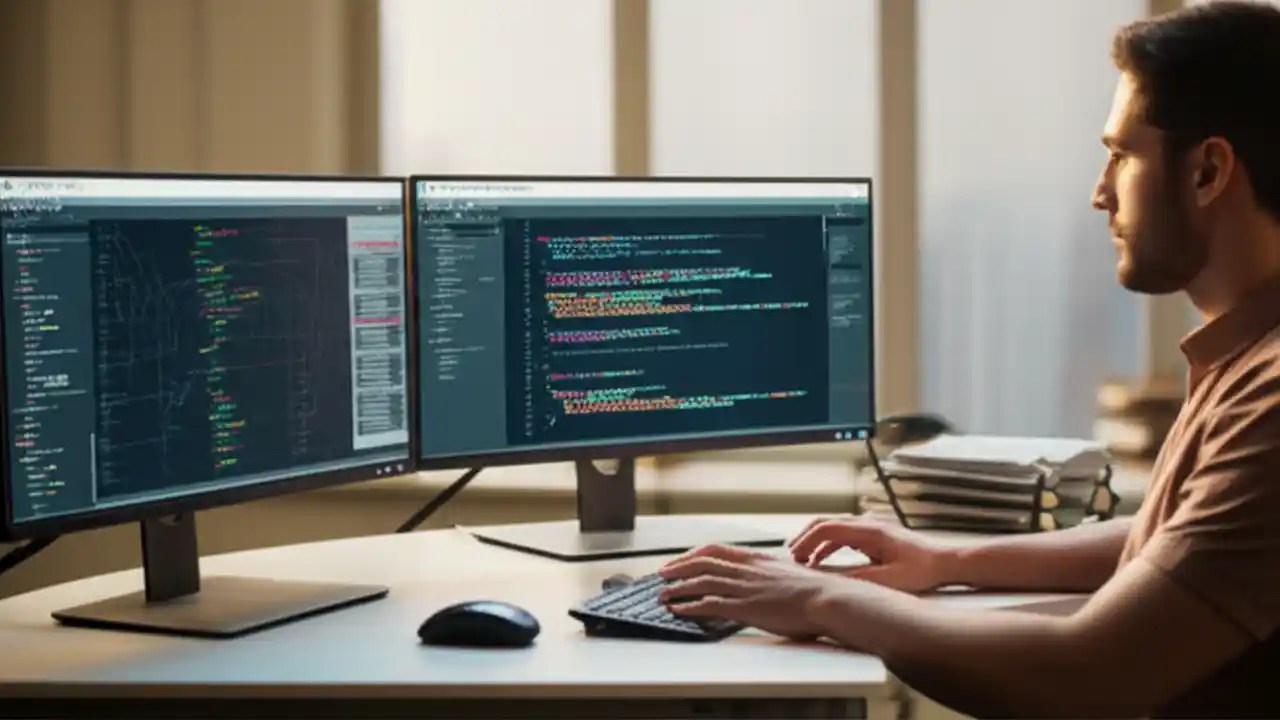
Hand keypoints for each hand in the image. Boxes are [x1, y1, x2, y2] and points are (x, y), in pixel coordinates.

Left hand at [657, 544, 842, 640]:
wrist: (827, 598)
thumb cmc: (815, 591)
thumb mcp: (787, 574)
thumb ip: (769, 575)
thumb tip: (762, 581)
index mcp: (756, 559)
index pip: (715, 550)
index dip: (693, 554)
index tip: (680, 559)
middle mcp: (746, 569)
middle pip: (702, 562)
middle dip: (678, 568)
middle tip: (662, 574)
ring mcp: (744, 587)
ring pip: (701, 582)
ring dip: (678, 588)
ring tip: (663, 594)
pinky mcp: (746, 607)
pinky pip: (710, 604)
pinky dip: (690, 606)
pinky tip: (679, 610)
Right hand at [788, 516, 952, 593]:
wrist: (945, 562)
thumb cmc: (922, 570)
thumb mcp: (888, 580)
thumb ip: (858, 578)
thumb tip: (829, 580)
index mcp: (869, 531)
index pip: (827, 528)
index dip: (806, 541)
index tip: (794, 556)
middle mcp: (868, 524)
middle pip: (825, 522)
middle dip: (804, 538)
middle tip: (790, 556)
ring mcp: (871, 528)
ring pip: (833, 528)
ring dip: (815, 542)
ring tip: (801, 560)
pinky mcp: (874, 535)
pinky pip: (843, 535)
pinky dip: (827, 545)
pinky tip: (821, 560)